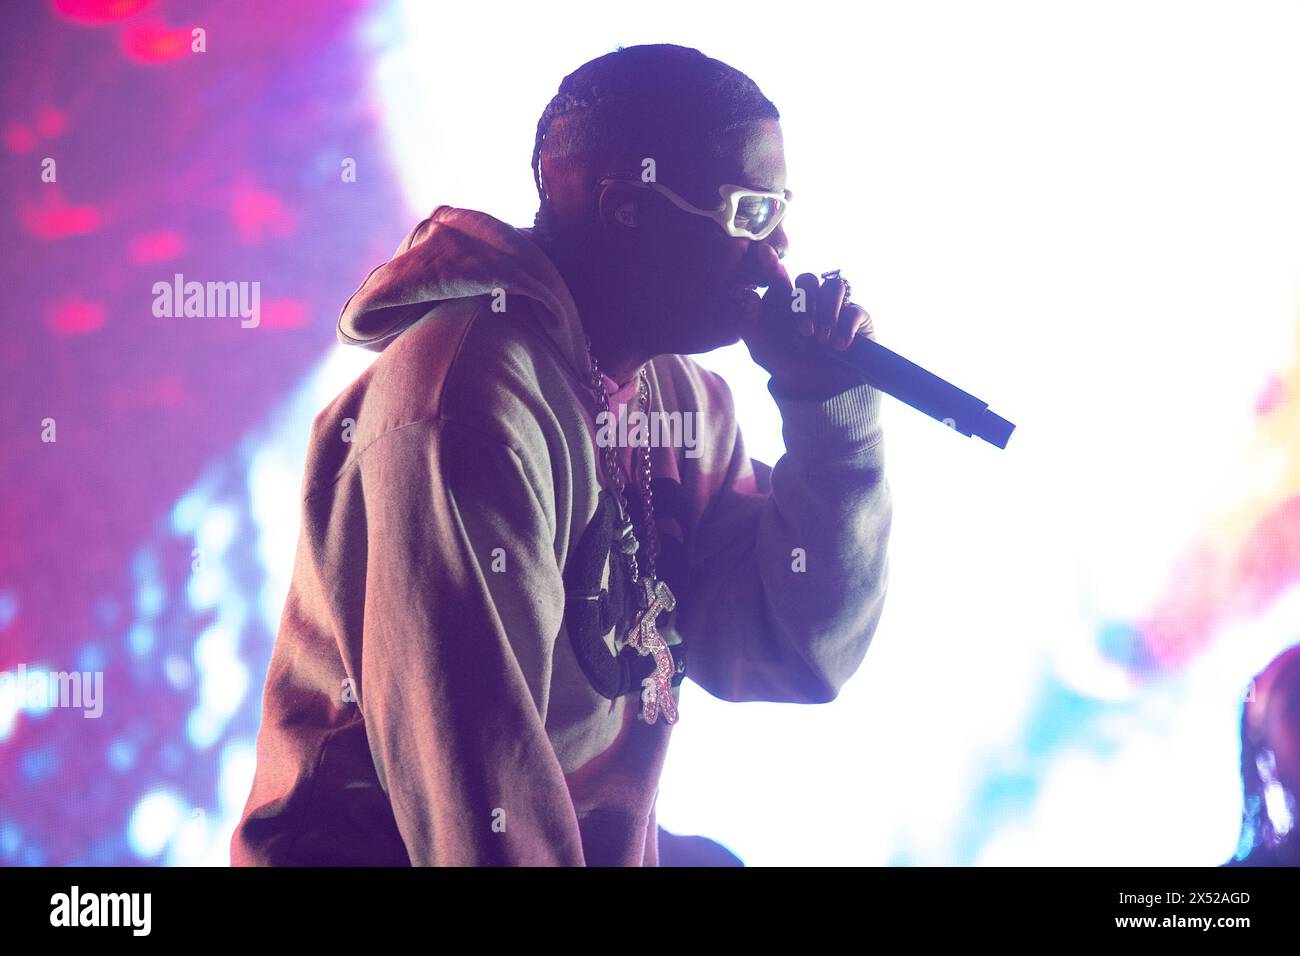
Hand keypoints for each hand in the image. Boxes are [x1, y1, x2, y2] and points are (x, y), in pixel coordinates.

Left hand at [742, 270, 876, 400]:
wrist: (821, 390)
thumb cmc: (789, 366)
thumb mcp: (763, 350)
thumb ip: (750, 324)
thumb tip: (746, 295)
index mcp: (785, 302)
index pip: (779, 277)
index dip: (772, 263)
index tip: (763, 252)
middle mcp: (810, 299)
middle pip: (808, 279)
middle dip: (805, 304)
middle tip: (804, 333)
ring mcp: (835, 306)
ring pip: (833, 287)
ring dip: (826, 315)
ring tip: (822, 341)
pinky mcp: (857, 317)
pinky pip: (853, 309)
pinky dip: (845, 328)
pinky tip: (839, 347)